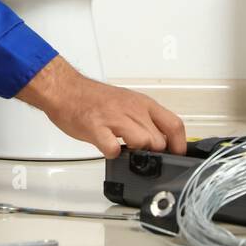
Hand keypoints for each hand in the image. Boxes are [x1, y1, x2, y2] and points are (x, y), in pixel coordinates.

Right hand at [16, 56, 186, 157]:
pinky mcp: (96, 128)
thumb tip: (160, 141)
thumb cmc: (94, 99)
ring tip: (124, 149)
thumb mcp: (128, 103)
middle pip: (159, 140)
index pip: (174, 125)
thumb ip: (145, 120)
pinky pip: (112, 149)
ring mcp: (114, 119)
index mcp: (143, 104)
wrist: (66, 90)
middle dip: (152, 153)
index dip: (179, 145)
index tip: (176, 155)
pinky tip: (107, 148)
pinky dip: (112, 154)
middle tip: (141, 153)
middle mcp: (132, 110)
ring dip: (135, 154)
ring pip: (143, 143)